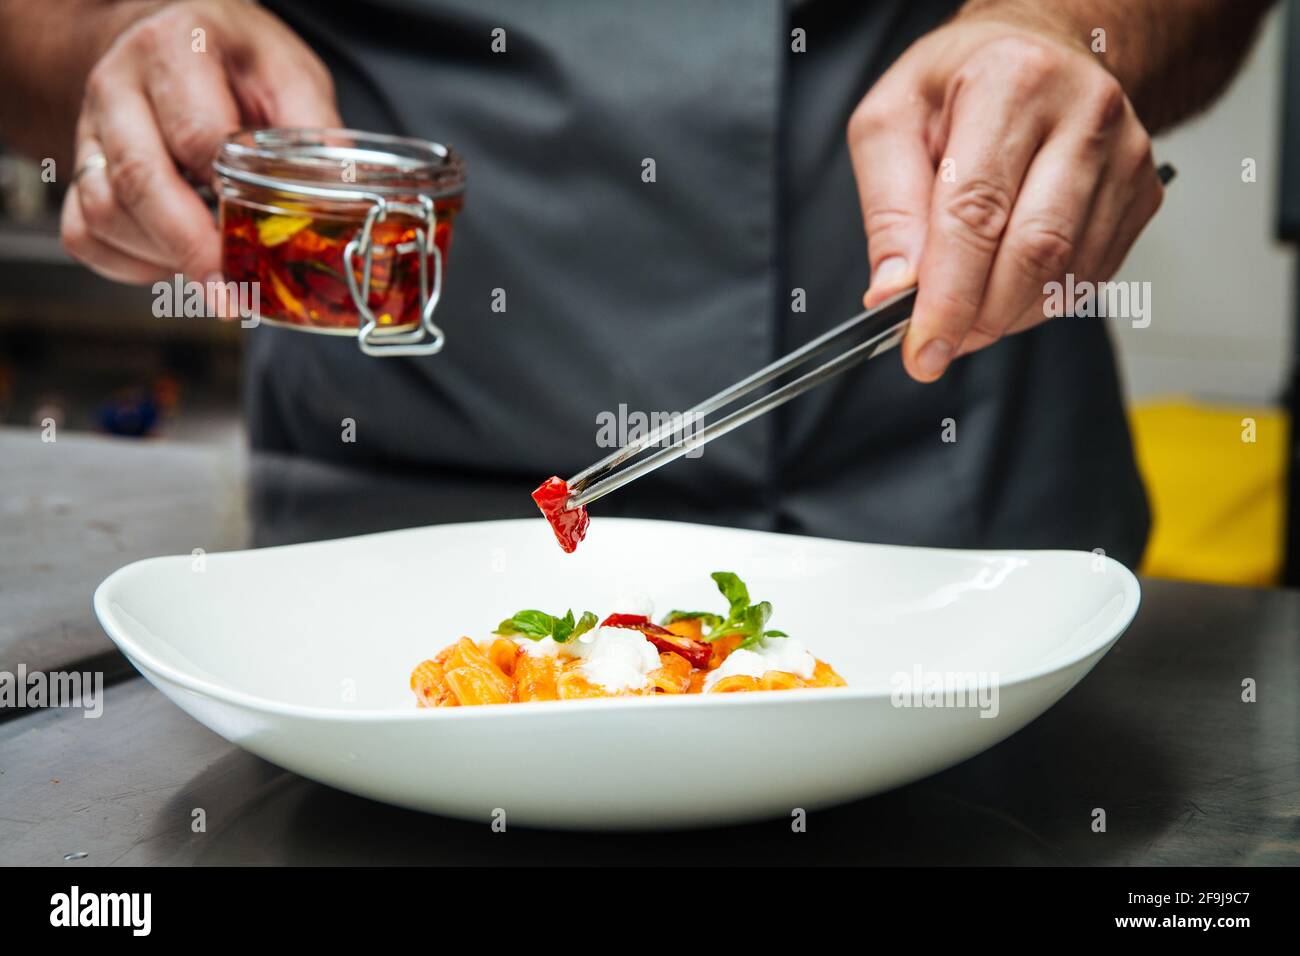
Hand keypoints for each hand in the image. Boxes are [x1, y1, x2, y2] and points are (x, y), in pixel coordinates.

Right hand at [60, 0, 340, 284]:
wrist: (170, 40)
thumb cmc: (234, 60)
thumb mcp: (289, 72)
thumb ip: (314, 129)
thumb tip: (344, 196)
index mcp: (177, 50)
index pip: (197, 136)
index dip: (229, 198)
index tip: (258, 241)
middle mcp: (120, 87)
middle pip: (140, 181)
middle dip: (191, 250)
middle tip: (233, 294)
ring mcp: (91, 131)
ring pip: (105, 214)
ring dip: (162, 258)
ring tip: (213, 273)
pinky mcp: (79, 170)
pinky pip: (86, 235)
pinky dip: (130, 265)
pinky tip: (173, 262)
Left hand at [848, 17, 1164, 381]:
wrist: (1037, 50)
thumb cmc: (960, 82)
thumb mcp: (891, 123)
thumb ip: (888, 209)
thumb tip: (894, 291)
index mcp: (1012, 83)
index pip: (978, 211)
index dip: (949, 294)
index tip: (923, 347)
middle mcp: (1083, 113)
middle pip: (1034, 251)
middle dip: (979, 316)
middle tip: (939, 343)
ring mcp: (1124, 155)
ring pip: (1065, 275)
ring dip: (1006, 314)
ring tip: (965, 305)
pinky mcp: (1142, 194)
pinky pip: (1087, 277)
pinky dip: (1038, 301)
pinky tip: (1005, 282)